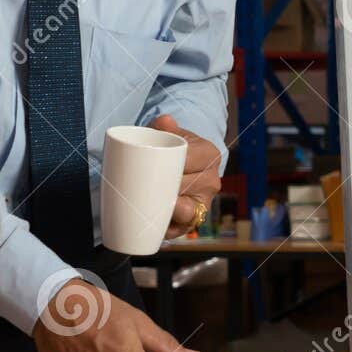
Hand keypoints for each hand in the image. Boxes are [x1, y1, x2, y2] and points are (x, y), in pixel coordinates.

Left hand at [146, 114, 221, 237]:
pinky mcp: (194, 221)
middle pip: (183, 186)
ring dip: (166, 211)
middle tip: (139, 187)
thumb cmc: (175, 148)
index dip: (167, 166)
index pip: (186, 161)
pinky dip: (167, 229)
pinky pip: (181, 229)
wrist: (181, 166)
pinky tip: (154, 227)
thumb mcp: (171, 133)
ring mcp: (204, 203)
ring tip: (146, 207)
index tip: (148, 168)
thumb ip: (164, 126)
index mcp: (209, 155)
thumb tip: (164, 121)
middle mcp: (212, 181)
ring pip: (185, 211)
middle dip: (162, 188)